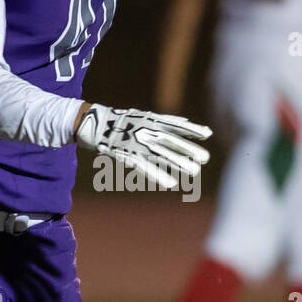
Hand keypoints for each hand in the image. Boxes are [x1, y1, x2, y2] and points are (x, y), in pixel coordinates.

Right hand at [75, 104, 210, 188]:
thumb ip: (163, 122)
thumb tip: (185, 122)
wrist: (93, 123)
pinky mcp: (125, 154)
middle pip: (170, 140)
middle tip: (206, 158)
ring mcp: (135, 143)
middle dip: (188, 149)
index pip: (174, 124)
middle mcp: (144, 130)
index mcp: (149, 120)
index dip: (191, 129)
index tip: (208, 134)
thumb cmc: (121, 122)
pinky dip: (157, 175)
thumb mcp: (143, 117)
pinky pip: (143, 166)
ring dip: (178, 163)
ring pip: (160, 154)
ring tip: (194, 171)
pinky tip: (170, 183)